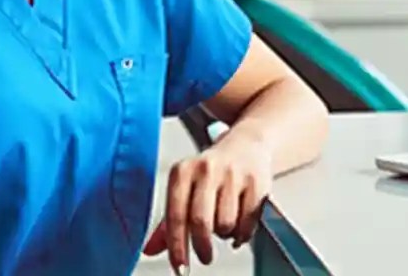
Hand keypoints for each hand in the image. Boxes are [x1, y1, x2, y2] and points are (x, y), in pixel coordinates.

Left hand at [142, 129, 272, 271]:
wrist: (248, 144)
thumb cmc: (212, 172)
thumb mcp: (185, 188)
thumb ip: (168, 222)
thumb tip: (150, 250)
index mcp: (183, 171)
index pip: (176, 216)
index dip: (177, 246)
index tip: (179, 268)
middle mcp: (207, 169)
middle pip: (201, 222)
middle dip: (202, 247)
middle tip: (205, 257)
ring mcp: (234, 174)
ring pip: (226, 224)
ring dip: (224, 234)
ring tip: (224, 225)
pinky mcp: (257, 182)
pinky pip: (249, 222)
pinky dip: (243, 234)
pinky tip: (239, 227)